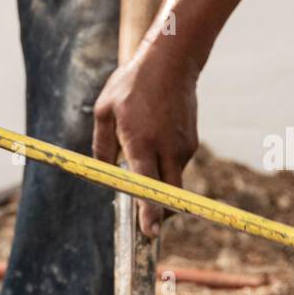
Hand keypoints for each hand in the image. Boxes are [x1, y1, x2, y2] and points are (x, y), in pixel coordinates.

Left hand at [91, 42, 199, 237]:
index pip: (147, 186)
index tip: (149, 232)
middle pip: (168, 195)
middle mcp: (167, 149)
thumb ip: (101, 147)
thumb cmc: (132, 85)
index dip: (148, 212)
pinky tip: (153, 141)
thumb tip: (103, 172)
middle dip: (157, 212)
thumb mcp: (104, 112)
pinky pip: (175, 166)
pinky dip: (163, 166)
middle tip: (144, 224)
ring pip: (171, 181)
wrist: (172, 62)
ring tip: (141, 150)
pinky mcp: (192, 144)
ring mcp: (184, 147)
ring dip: (157, 183)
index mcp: (142, 143)